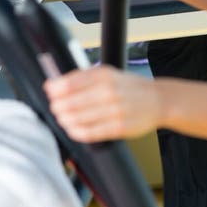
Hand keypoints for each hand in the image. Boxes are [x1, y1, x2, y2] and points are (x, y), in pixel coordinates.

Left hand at [45, 65, 161, 141]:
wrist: (157, 100)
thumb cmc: (129, 87)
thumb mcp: (109, 74)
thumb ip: (84, 77)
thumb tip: (57, 83)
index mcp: (105, 75)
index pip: (70, 83)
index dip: (54, 89)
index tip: (49, 90)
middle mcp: (109, 91)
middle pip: (71, 103)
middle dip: (58, 106)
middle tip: (55, 107)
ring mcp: (114, 111)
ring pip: (78, 119)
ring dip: (65, 120)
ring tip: (63, 119)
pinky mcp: (118, 128)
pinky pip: (90, 133)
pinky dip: (77, 132)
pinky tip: (73, 129)